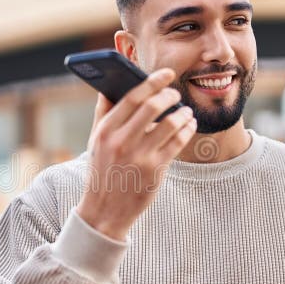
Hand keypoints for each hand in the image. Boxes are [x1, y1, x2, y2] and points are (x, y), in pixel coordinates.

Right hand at [77, 68, 196, 240]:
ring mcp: (139, 156)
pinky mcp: (155, 170)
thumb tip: (109, 85)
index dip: (152, 81)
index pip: (132, 96)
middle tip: (176, 94)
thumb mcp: (95, 140)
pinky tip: (189, 125)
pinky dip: (187, 129)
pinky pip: (177, 142)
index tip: (167, 74)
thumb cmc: (102, 170)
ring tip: (186, 111)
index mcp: (106, 130)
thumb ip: (103, 112)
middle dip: (169, 95)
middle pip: (152, 106)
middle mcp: (122, 141)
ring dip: (182, 113)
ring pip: (169, 123)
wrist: (104, 210)